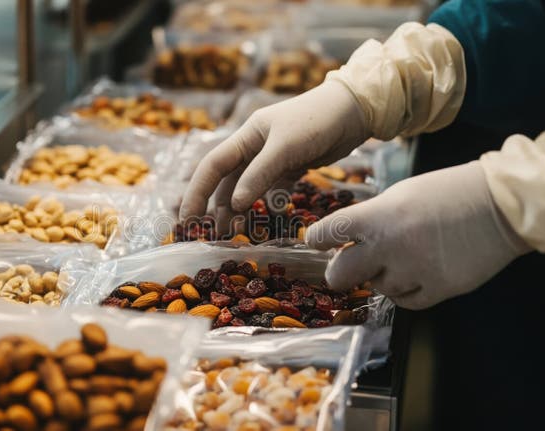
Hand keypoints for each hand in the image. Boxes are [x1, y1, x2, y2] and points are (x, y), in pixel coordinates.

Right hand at [179, 81, 369, 227]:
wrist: (355, 110)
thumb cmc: (317, 121)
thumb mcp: (285, 147)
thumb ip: (260, 175)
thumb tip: (235, 204)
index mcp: (246, 136)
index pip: (212, 166)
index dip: (197, 192)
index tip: (189, 219)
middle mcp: (254, 147)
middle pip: (226, 181)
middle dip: (216, 207)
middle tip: (210, 234)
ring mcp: (273, 158)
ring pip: (248, 188)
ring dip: (240, 209)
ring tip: (235, 233)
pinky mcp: (291, 166)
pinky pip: (272, 189)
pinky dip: (268, 204)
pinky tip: (269, 217)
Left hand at [306, 162, 530, 309]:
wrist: (502, 205)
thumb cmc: (450, 193)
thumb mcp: (402, 193)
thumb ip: (372, 218)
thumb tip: (347, 239)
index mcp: (378, 216)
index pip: (328, 233)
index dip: (316, 239)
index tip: (314, 242)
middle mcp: (390, 246)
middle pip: (340, 275)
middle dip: (339, 272)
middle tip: (346, 267)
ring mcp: (413, 271)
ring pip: (377, 287)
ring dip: (384, 276)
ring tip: (406, 256)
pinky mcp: (437, 290)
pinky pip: (405, 302)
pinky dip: (406, 292)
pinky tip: (417, 273)